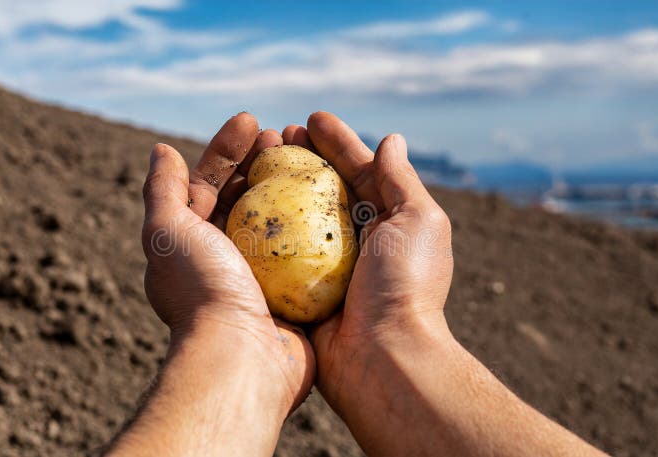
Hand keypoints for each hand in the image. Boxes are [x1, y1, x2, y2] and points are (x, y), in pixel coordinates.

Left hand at [108, 113, 313, 456]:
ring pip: (280, 219)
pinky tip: (334, 198)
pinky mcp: (294, 291)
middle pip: (246, 196)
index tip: (252, 121)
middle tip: (284, 135)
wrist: (242, 359)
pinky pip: (310, 248)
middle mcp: (225, 257)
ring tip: (311, 156)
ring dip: (292, 186)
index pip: (207, 183)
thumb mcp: (167, 231)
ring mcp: (262, 274)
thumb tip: (161, 150)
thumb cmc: (202, 290)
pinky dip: (319, 222)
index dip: (225, 149)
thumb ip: (163, 190)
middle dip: (262, 161)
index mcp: (192, 242)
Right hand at [283, 112, 453, 451]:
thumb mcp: (418, 222)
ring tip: (253, 159)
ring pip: (294, 216)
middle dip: (300, 158)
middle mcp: (355, 242)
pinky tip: (239, 205)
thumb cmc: (405, 286)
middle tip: (274, 134)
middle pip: (322, 189)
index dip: (336, 142)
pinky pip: (274, 252)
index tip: (310, 119)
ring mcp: (324, 266)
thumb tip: (391, 140)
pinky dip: (258, 228)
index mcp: (388, 223)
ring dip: (274, 186)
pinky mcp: (298, 290)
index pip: (359, 170)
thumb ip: (401, 181)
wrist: (382, 359)